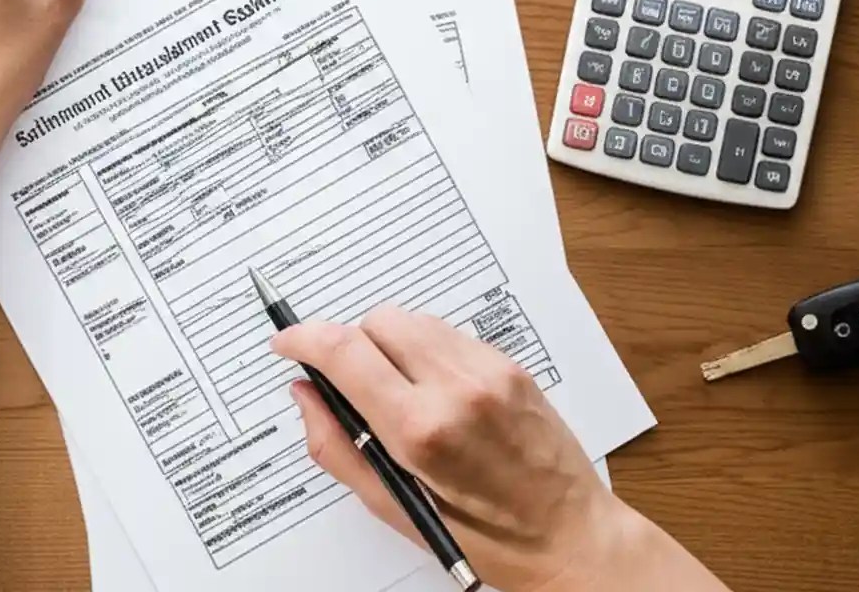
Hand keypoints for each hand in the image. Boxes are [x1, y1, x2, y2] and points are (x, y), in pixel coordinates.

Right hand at [272, 306, 623, 591]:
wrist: (570, 535)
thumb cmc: (488, 539)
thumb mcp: (396, 508)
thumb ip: (337, 447)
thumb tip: (305, 396)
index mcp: (421, 429)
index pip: (344, 352)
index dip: (304, 340)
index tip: (287, 344)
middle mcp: (457, 387)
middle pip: (376, 321)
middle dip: (350, 344)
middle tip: (346, 383)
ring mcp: (489, 370)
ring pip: (412, 320)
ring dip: (388, 344)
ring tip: (393, 391)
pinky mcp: (511, 364)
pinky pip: (449, 334)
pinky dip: (426, 351)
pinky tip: (432, 391)